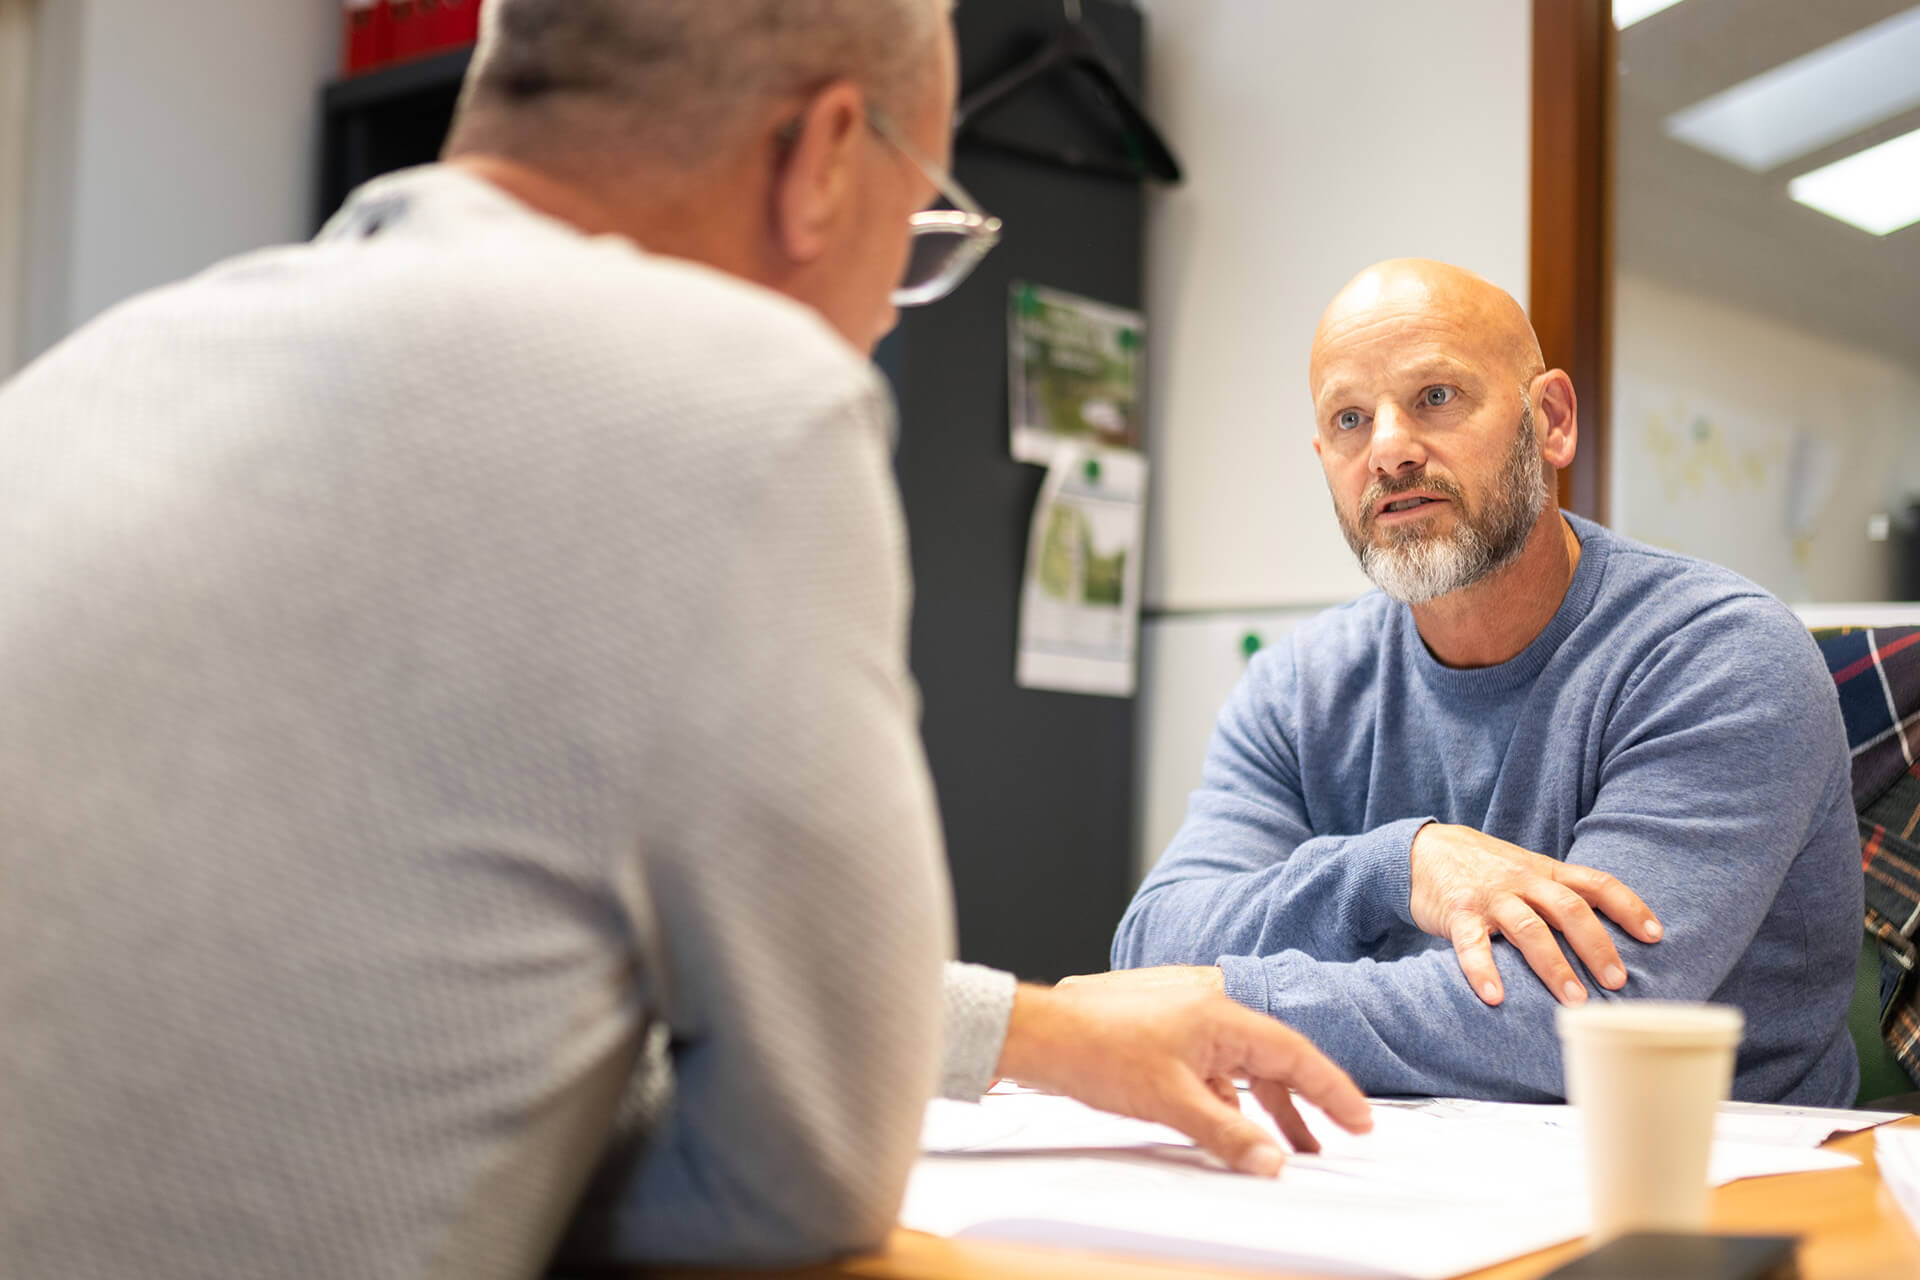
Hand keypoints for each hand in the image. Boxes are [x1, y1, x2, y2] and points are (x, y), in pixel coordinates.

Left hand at [994, 968, 1371, 1175]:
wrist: (1042, 1035)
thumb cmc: (1098, 1051)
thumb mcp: (1171, 1101)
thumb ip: (1226, 1132)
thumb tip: (1271, 1161)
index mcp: (1221, 1017)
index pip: (1293, 1054)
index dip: (1331, 1089)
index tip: (1360, 1120)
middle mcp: (1210, 1015)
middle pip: (1274, 1061)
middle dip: (1306, 1102)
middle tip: (1339, 1136)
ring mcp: (1188, 1027)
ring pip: (1243, 1070)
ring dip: (1265, 1107)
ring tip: (1289, 1147)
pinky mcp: (1167, 1041)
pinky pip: (1214, 1073)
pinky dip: (1229, 1102)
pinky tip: (1229, 1130)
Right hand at [1408, 822, 1663, 1006]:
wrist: (1424, 850)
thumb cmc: (1486, 871)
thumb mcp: (1528, 873)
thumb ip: (1561, 897)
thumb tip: (1610, 939)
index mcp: (1546, 872)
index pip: (1596, 883)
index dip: (1628, 907)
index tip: (1655, 936)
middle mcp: (1523, 881)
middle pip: (1569, 908)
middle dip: (1597, 946)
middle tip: (1617, 981)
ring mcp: (1490, 897)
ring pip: (1529, 928)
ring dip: (1554, 966)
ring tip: (1575, 1000)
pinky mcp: (1458, 913)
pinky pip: (1471, 944)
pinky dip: (1483, 971)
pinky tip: (1495, 997)